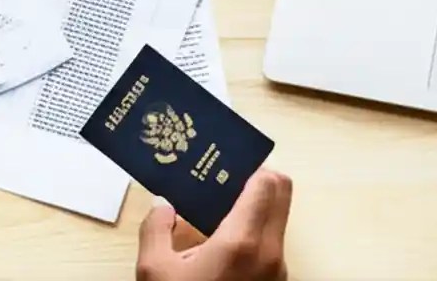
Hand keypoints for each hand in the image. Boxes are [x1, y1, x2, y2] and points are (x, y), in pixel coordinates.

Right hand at [136, 169, 292, 280]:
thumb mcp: (154, 273)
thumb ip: (156, 229)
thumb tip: (163, 204)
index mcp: (243, 242)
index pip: (267, 182)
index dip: (250, 167)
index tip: (225, 167)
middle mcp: (270, 253)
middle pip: (282, 194)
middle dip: (258, 180)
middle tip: (225, 184)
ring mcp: (278, 272)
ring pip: (278, 220)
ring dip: (255, 209)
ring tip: (217, 215)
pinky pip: (273, 245)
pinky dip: (255, 234)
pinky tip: (222, 245)